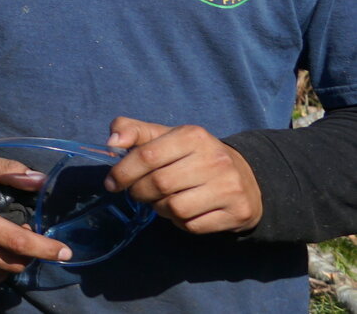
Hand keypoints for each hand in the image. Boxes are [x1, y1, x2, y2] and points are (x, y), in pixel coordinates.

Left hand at [107, 117, 263, 233]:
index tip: (112, 182)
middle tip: (137, 193)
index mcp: (193, 136)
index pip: (147, 155)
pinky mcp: (237, 212)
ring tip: (162, 201)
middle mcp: (215, 160)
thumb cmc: (193, 156)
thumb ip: (133, 131)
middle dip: (139, 192)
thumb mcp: (165, 136)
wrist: (245, 177)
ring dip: (159, 209)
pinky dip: (180, 222)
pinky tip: (183, 211)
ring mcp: (229, 187)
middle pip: (159, 184)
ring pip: (175, 208)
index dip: (123, 172)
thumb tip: (112, 142)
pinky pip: (192, 225)